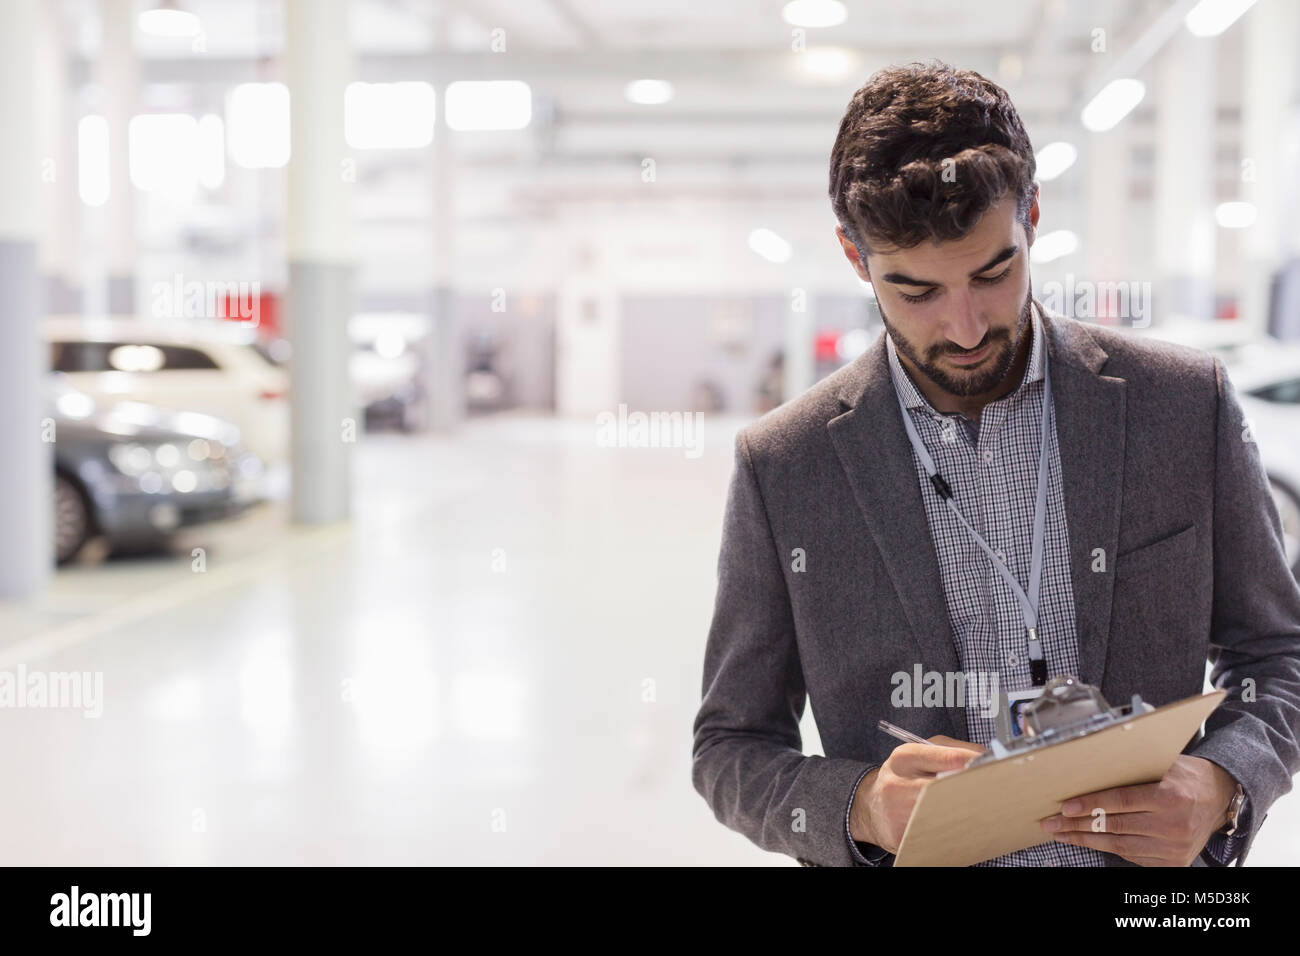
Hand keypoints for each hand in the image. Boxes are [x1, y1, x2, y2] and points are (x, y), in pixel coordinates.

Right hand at [850, 735, 986, 852]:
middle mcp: (897, 784)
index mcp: (904, 758)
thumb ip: (951, 749)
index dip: (974, 762)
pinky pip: (936, 836)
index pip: (946, 757)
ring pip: (945, 816)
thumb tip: (984, 756)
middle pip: (947, 789)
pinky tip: (957, 826)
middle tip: (994, 792)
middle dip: (973, 790)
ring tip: (979, 809)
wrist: (872, 805)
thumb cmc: (902, 776)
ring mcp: (896, 814)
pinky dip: (951, 833)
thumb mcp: (919, 752)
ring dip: (966, 814)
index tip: (995, 766)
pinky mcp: (900, 838)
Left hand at [1038, 755, 1238, 865]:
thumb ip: (1133, 768)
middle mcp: (1173, 825)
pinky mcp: (1175, 861)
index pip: (1121, 802)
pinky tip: (1089, 842)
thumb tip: (1091, 766)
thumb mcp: (1165, 763)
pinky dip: (1110, 849)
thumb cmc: (1188, 776)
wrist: (1221, 798)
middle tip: (1051, 823)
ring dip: (1087, 841)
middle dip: (1077, 826)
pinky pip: (1134, 857)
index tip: (1065, 807)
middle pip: (1115, 826)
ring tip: (1062, 834)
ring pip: (1120, 846)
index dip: (1090, 805)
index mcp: (1170, 796)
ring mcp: (1175, 847)